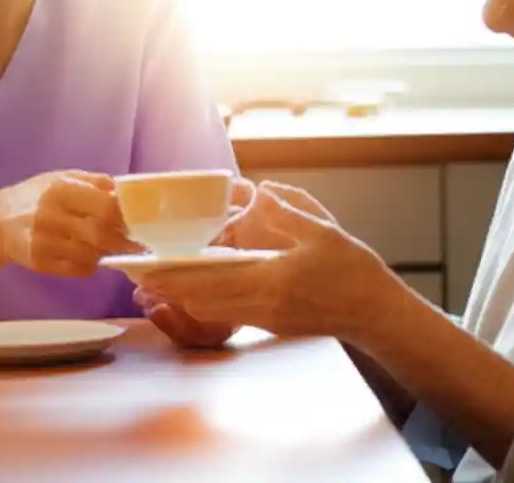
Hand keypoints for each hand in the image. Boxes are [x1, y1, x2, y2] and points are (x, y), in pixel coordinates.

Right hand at [0, 170, 141, 276]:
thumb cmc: (37, 196)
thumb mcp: (63, 178)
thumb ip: (96, 182)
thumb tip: (129, 191)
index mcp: (62, 188)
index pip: (106, 206)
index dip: (127, 216)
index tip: (139, 221)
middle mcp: (51, 214)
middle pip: (101, 234)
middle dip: (122, 240)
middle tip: (136, 242)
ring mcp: (44, 241)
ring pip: (91, 254)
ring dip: (106, 253)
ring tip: (111, 247)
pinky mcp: (39, 262)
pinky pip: (77, 269)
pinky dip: (89, 265)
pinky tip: (88, 256)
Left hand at [141, 181, 399, 343]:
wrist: (374, 312)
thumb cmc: (352, 269)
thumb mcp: (323, 231)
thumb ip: (286, 210)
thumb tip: (257, 190)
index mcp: (273, 281)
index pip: (211, 282)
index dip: (175, 278)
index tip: (146, 269)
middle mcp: (263, 306)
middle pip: (201, 302)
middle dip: (168, 289)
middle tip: (138, 275)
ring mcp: (265, 320)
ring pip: (211, 311)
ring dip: (183, 296)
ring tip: (157, 280)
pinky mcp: (270, 324)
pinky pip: (228, 313)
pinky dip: (205, 301)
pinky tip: (195, 286)